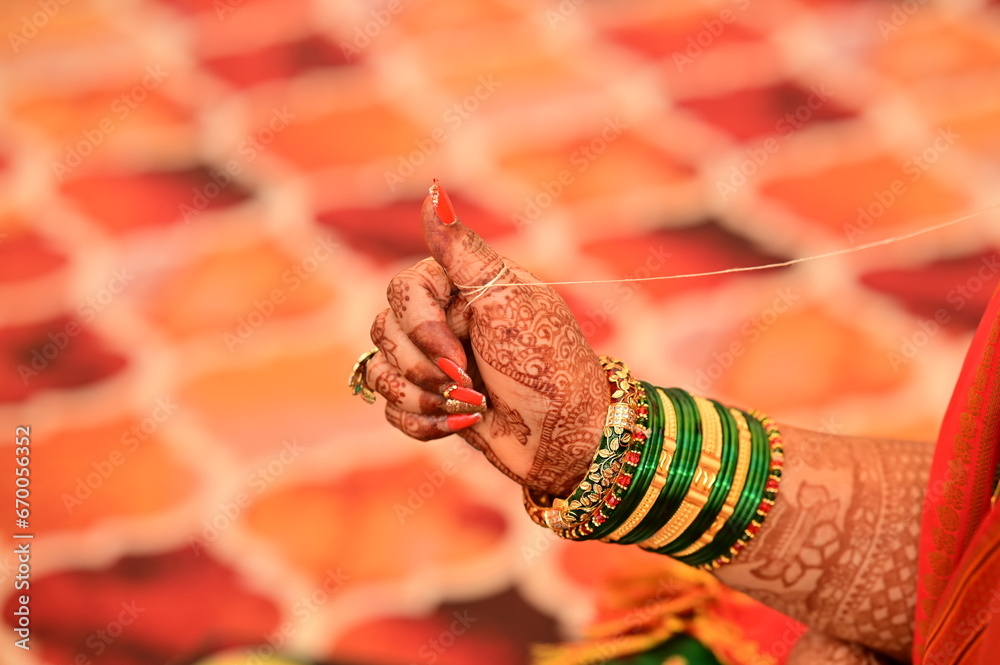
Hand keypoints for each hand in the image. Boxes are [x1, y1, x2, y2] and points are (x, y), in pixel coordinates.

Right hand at [366, 183, 608, 495]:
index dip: (422, 327)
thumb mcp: (508, 301)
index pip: (402, 290)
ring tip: (469, 406)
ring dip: (421, 399)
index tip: (458, 355)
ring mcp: (435, 362)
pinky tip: (462, 423)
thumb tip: (433, 191)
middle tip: (470, 383)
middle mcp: (445, 319)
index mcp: (463, 287)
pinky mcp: (431, 402)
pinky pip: (390, 408)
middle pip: (384, 331)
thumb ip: (462, 251)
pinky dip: (423, 422)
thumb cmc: (547, 367)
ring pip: (379, 371)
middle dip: (423, 368)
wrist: (568, 440)